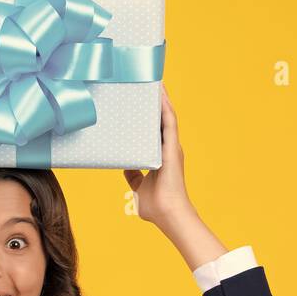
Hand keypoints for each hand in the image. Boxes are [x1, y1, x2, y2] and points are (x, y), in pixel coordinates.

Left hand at [123, 84, 195, 228]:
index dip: (149, 117)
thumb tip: (124, 167)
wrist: (168, 214)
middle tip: (147, 84)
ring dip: (161, 99)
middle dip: (155, 103)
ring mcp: (171, 147)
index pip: (154, 132)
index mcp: (160, 156)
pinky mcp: (172, 147)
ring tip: (154, 81)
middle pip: (161, 120)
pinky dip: (164, 107)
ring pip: (166, 116)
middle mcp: (168, 149)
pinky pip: (169, 122)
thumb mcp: (138, 187)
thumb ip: (133, 176)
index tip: (141, 103)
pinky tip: (160, 93)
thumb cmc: (156, 205)